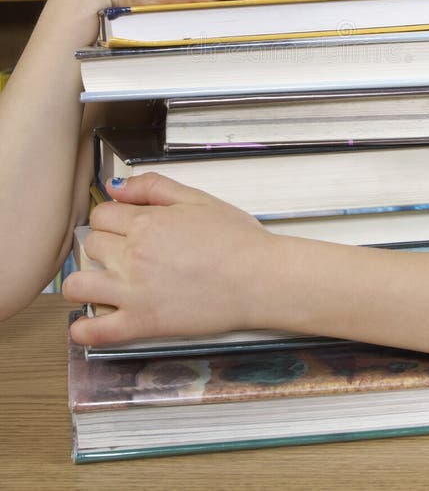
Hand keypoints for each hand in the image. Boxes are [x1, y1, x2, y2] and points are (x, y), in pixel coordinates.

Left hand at [63, 174, 280, 346]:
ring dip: (86, 282)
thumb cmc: (237, 240)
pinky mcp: (142, 324)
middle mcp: (133, 256)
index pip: (101, 215)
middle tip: (126, 253)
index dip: (112, 218)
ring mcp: (134, 292)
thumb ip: (153, 187)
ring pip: (78, 285)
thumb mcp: (197, 198)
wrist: (260, 279)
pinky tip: (92, 322)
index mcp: (146, 223)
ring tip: (106, 283)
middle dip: (104, 246)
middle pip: (91, 245)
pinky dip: (84, 329)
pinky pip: (94, 331)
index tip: (125, 226)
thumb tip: (115, 186)